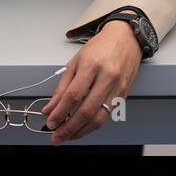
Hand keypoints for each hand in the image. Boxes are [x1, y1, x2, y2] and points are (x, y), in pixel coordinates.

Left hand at [41, 20, 141, 145]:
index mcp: (91, 65)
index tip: (50, 122)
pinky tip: (82, 128)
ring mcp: (117, 88)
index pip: (73, 95)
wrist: (125, 38)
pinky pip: (107, 117)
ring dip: (81, 132)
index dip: (60, 112)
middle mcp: (106, 77)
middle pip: (86, 111)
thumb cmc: (100, 47)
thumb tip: (50, 108)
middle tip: (56, 137)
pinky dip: (92, 126)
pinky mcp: (124, 96)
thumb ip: (62, 87)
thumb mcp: (75, 61)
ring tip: (67, 136)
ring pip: (99, 118)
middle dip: (69, 128)